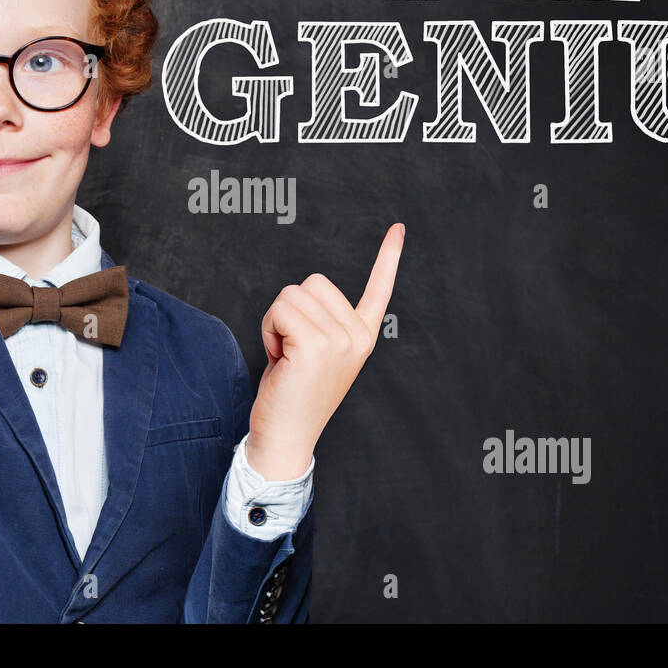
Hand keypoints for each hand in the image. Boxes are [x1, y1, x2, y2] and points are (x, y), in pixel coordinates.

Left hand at [246, 223, 404, 479]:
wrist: (285, 438)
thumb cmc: (292, 395)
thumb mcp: (316, 353)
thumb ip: (320, 323)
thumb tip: (304, 294)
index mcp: (363, 336)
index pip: (379, 289)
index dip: (389, 257)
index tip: (399, 229)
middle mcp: (357, 336)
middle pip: (311, 283)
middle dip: (290, 310)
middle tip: (291, 349)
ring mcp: (339, 340)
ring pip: (291, 295)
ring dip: (275, 322)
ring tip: (283, 356)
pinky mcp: (314, 345)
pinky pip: (279, 310)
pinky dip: (268, 330)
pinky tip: (277, 358)